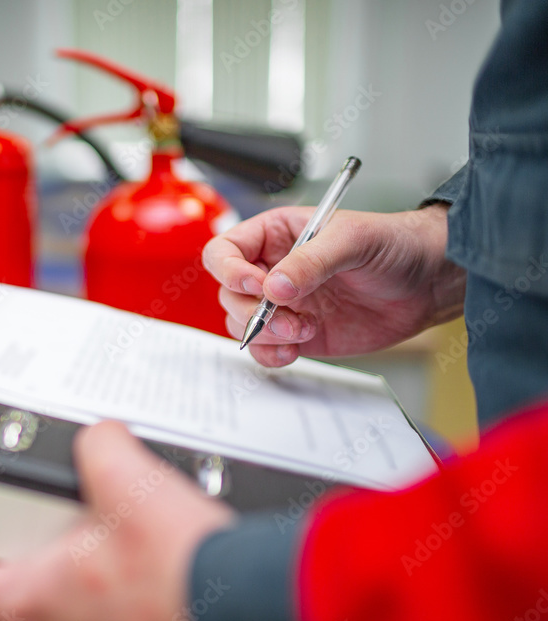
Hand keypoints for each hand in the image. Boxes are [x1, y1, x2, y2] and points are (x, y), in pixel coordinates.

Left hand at [0, 421, 235, 620]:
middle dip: (29, 545)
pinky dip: (112, 584)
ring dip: (76, 566)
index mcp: (31, 598)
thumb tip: (98, 437)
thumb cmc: (184, 574)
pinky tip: (143, 556)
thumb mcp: (130, 481)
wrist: (250, 611)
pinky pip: (101, 612)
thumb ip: (98, 446)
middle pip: (11, 585)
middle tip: (48, 512)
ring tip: (105, 531)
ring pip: (60, 601)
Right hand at [203, 204, 465, 366]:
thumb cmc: (393, 245)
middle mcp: (271, 269)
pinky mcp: (296, 334)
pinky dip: (271, 354)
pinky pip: (264, 349)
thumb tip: (275, 287)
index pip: (224, 251)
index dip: (230, 270)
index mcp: (274, 235)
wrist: (428, 284)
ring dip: (265, 334)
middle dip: (253, 310)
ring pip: (241, 323)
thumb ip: (312, 261)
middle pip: (228, 293)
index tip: (259, 285)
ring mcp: (282, 304)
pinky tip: (296, 349)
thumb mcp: (353, 240)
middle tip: (289, 316)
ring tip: (304, 331)